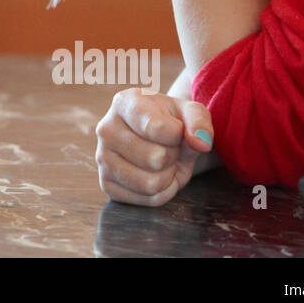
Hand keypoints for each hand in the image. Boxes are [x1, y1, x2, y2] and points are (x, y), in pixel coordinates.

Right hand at [95, 88, 214, 205]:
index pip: (157, 128)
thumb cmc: (172, 121)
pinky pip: (148, 199)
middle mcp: (106, 129)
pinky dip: (162, 192)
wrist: (157, 138)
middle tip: (169, 147)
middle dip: (173, 156)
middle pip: (155, 158)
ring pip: (150, 184)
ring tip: (163, 161)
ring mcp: (102, 158)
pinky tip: (155, 174)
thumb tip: (201, 143)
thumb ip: (200, 122)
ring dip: (168, 176)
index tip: (175, 128)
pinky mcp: (106, 184)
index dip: (178, 134)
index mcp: (124, 103)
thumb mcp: (191, 113)